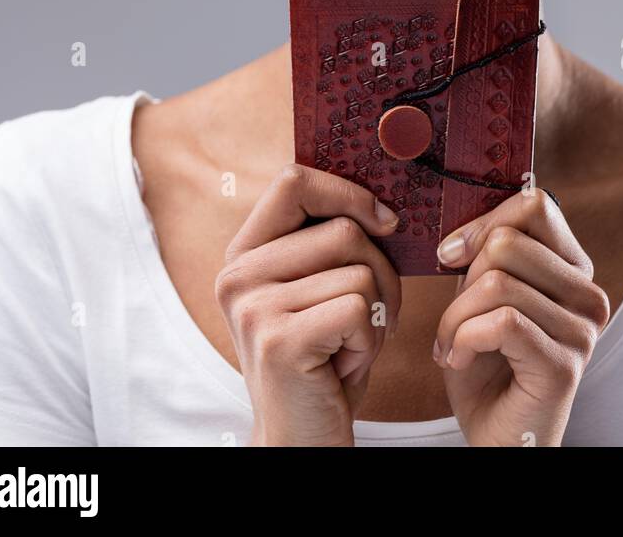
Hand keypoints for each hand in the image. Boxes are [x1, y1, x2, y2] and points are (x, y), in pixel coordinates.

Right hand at [214, 164, 401, 446]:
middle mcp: (239, 275)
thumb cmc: (322, 361)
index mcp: (244, 254)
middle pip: (342, 229)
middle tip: (372, 316)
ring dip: (376, 314)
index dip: (347, 192)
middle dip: (381, 273)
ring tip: (349, 346)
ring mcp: (255, 307)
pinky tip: (344, 365)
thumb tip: (384, 202)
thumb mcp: (316, 290)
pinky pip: (358, 309)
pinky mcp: (279, 340)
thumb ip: (328, 243)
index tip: (384, 222)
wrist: (299, 441)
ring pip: (359, 271)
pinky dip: (369, 341)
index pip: (294, 181)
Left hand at [432, 188, 609, 446]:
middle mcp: (588, 295)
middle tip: (452, 318)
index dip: (484, 222)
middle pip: (507, 242)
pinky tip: (459, 358)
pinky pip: (501, 322)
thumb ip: (485, 254)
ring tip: (452, 343)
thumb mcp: (480, 295)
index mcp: (571, 268)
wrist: (496, 437)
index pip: (535, 205)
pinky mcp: (564, 365)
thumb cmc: (486, 365)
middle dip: (462, 280)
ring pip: (497, 282)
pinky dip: (463, 338)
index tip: (451, 254)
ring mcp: (582, 331)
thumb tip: (463, 222)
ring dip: (454, 317)